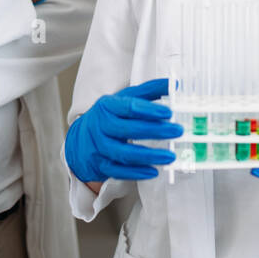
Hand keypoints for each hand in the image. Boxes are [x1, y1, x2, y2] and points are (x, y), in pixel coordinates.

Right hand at [64, 78, 182, 182]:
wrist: (81, 139)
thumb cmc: (109, 116)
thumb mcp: (124, 98)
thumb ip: (149, 91)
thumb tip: (173, 84)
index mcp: (107, 106)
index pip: (129, 107)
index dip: (149, 110)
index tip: (168, 112)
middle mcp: (101, 126)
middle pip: (127, 129)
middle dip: (154, 131)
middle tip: (176, 131)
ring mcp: (99, 147)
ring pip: (123, 153)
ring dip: (148, 156)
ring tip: (169, 156)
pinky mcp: (100, 165)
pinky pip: (118, 171)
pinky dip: (136, 172)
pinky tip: (153, 171)